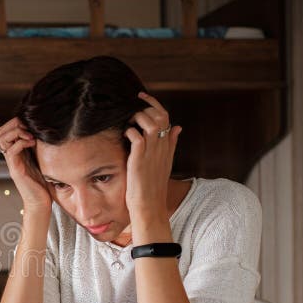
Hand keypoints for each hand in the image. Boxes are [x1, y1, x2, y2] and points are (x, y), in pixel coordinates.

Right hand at [0, 117, 51, 212]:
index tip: (30, 125)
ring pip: (3, 139)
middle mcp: (11, 156)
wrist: (40, 202)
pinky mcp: (16, 169)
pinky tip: (33, 144)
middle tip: (29, 128)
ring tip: (30, 136)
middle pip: (1, 132)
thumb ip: (38, 147)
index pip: (5, 131)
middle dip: (14, 125)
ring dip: (17, 132)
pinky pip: (12, 150)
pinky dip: (22, 143)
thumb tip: (46, 133)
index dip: (15, 124)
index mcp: (16, 153)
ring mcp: (12, 162)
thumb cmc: (43, 183)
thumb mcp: (41, 160)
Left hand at [123, 92, 182, 224]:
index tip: (142, 97)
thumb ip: (170, 144)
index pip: (166, 117)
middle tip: (133, 107)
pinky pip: (136, 136)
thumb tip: (178, 127)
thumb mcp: (164, 162)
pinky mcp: (140, 159)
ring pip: (151, 122)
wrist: (150, 205)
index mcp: (167, 146)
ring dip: (138, 117)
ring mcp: (152, 152)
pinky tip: (124, 135)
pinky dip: (129, 131)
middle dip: (146, 107)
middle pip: (161, 116)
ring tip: (129, 122)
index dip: (155, 104)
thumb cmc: (153, 185)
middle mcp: (162, 147)